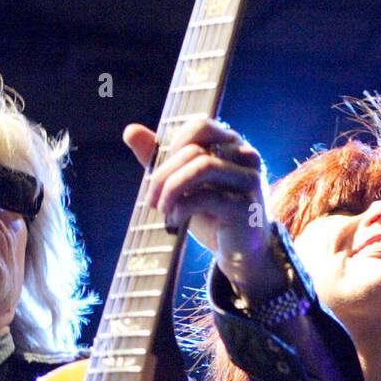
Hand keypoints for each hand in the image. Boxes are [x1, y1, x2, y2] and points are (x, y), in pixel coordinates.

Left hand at [122, 117, 286, 300]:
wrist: (240, 254)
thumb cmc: (213, 216)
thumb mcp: (185, 185)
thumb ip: (162, 159)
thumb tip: (130, 131)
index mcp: (232, 144)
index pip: (200, 126)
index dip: (173, 146)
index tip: (157, 173)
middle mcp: (246, 156)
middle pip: (195, 149)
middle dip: (163, 175)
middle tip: (151, 200)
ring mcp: (249, 180)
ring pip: (203, 166)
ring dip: (172, 187)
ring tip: (162, 208)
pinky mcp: (246, 206)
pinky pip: (207, 196)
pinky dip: (182, 207)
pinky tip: (175, 220)